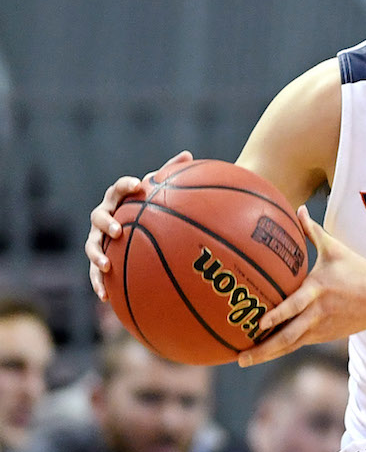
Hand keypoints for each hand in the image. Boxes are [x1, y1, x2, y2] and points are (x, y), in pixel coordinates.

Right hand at [85, 150, 193, 300]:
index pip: (119, 188)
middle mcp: (104, 216)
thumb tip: (188, 154)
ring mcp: (98, 238)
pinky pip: (95, 272)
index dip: (126, 185)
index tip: (138, 185)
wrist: (135, 222)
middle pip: (98, 216)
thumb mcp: (159, 190)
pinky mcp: (99, 257)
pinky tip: (106, 297)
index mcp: (118, 198)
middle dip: (106, 223)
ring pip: (91, 246)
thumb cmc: (149, 204)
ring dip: (96, 256)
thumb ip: (170, 173)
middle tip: (118, 230)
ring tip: (106, 266)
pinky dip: (98, 283)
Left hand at [237, 206, 365, 365]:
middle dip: (263, 348)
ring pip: (290, 345)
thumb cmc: (359, 270)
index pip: (294, 306)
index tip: (257, 324)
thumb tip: (298, 208)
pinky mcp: (325, 336)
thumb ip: (313, 231)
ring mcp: (321, 328)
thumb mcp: (336, 249)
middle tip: (239, 357)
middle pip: (288, 336)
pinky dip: (279, 349)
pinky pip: (298, 343)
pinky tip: (263, 352)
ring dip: (267, 354)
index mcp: (317, 290)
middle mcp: (317, 312)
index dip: (276, 316)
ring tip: (244, 360)